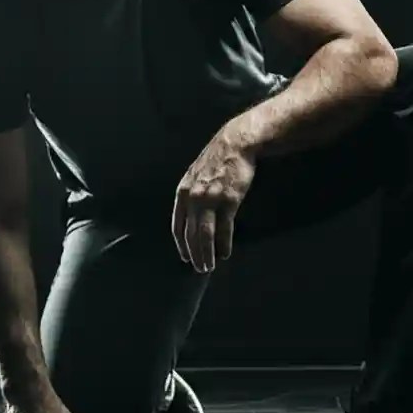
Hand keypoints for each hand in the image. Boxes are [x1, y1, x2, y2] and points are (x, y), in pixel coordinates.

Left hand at [172, 128, 255, 272]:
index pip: (177, 226)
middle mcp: (193, 198)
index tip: (185, 257)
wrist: (235, 144)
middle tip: (199, 268)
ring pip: (205, 235)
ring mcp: (211, 199)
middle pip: (190, 234)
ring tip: (209, 266)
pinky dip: (224, 244)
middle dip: (194, 254)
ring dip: (207, 253)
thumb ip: (191, 195)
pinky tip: (224, 253)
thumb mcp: (195, 175)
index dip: (181, 244)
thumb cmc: (216, 160)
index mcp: (182, 192)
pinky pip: (224, 229)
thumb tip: (191, 217)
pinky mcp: (229, 201)